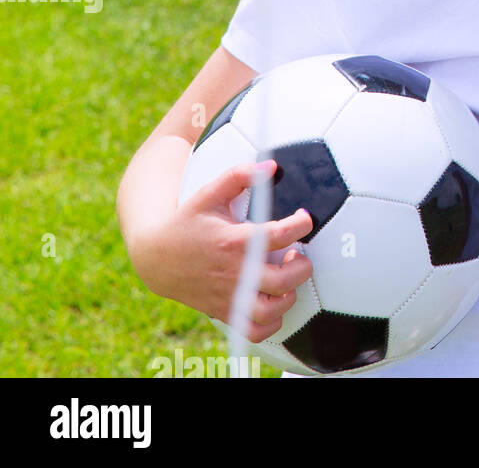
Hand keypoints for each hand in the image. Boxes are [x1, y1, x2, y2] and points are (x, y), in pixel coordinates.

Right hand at [134, 160, 314, 341]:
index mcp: (234, 241)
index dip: (301, 224)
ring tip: (288, 277)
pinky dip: (271, 323)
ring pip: (270, 310)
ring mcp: (229, 295)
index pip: (280, 235)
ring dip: (289, 295)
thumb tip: (270, 166)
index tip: (303, 217)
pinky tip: (275, 301)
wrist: (157, 258)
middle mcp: (234, 272)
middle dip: (301, 266)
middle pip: (282, 279)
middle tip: (298, 254)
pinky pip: (254, 330)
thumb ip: (239, 175)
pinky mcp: (224, 311)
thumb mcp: (210, 193)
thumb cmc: (188, 222)